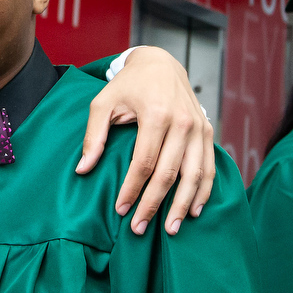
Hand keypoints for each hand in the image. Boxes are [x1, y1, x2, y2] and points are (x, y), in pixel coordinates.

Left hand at [76, 46, 214, 235]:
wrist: (161, 63)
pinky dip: (203, 192)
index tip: (121, 209)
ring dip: (182, 206)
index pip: (144, 163)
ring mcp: (199, 127)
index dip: (132, 189)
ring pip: (195, 176)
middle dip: (154, 204)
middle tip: (139, 228)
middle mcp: (182, 122)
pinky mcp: (208, 131)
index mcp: (155, 114)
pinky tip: (193, 210)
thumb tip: (82, 169)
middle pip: (169, 174)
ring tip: (169, 229)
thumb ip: (94, 136)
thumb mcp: (103, 102)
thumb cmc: (128, 85)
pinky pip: (210, 168)